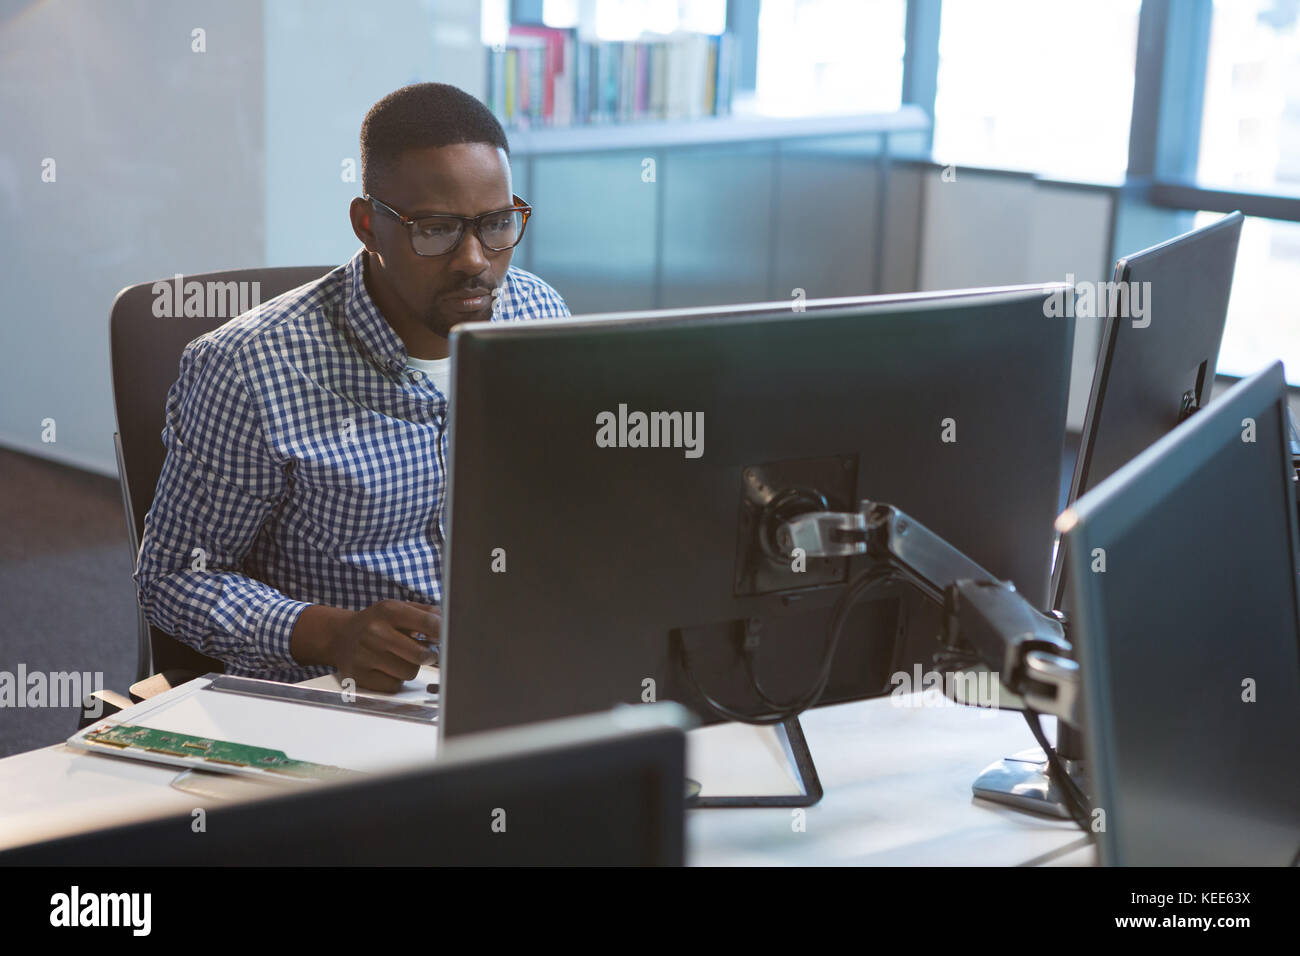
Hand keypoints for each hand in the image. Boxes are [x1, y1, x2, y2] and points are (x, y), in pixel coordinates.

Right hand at [325, 600, 440, 692]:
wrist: (339, 636)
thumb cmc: (377, 623)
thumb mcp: (398, 609)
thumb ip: (427, 613)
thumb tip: (451, 622)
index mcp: (389, 610)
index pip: (429, 623)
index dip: (444, 633)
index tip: (448, 638)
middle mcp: (375, 631)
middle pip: (421, 654)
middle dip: (430, 656)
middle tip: (428, 654)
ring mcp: (365, 654)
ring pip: (409, 672)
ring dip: (412, 668)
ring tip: (402, 658)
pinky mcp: (359, 675)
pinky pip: (394, 685)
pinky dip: (397, 679)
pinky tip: (388, 668)